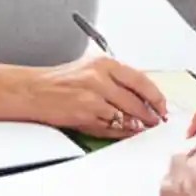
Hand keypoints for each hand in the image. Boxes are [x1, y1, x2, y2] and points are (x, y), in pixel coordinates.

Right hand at [29, 55, 168, 137]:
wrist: (34, 90)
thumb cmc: (60, 81)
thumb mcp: (91, 69)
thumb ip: (116, 80)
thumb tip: (141, 95)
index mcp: (104, 64)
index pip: (140, 80)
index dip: (155, 96)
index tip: (161, 105)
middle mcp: (100, 78)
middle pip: (137, 101)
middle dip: (150, 115)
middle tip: (155, 121)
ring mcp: (93, 97)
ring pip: (126, 116)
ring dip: (137, 125)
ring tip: (141, 128)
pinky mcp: (86, 114)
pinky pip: (111, 127)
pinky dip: (120, 132)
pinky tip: (123, 131)